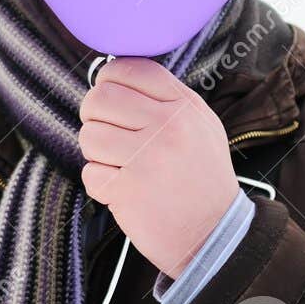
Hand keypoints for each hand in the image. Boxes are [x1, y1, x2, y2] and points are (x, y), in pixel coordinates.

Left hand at [78, 58, 239, 276]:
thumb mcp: (201, 126)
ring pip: (89, 136)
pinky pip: (90, 173)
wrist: (215, 234)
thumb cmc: (202, 179)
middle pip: (100, 98)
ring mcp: (147, 158)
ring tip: (117, 162)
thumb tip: (117, 78)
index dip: (109, 78)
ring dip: (95, 152)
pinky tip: (121, 188)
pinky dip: (100, 183)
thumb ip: (167, 98)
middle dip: (94, 114)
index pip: (131, 69)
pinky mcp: (129, 190)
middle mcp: (167, 127)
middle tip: (107, 131)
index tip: (109, 94)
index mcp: (184, 106)